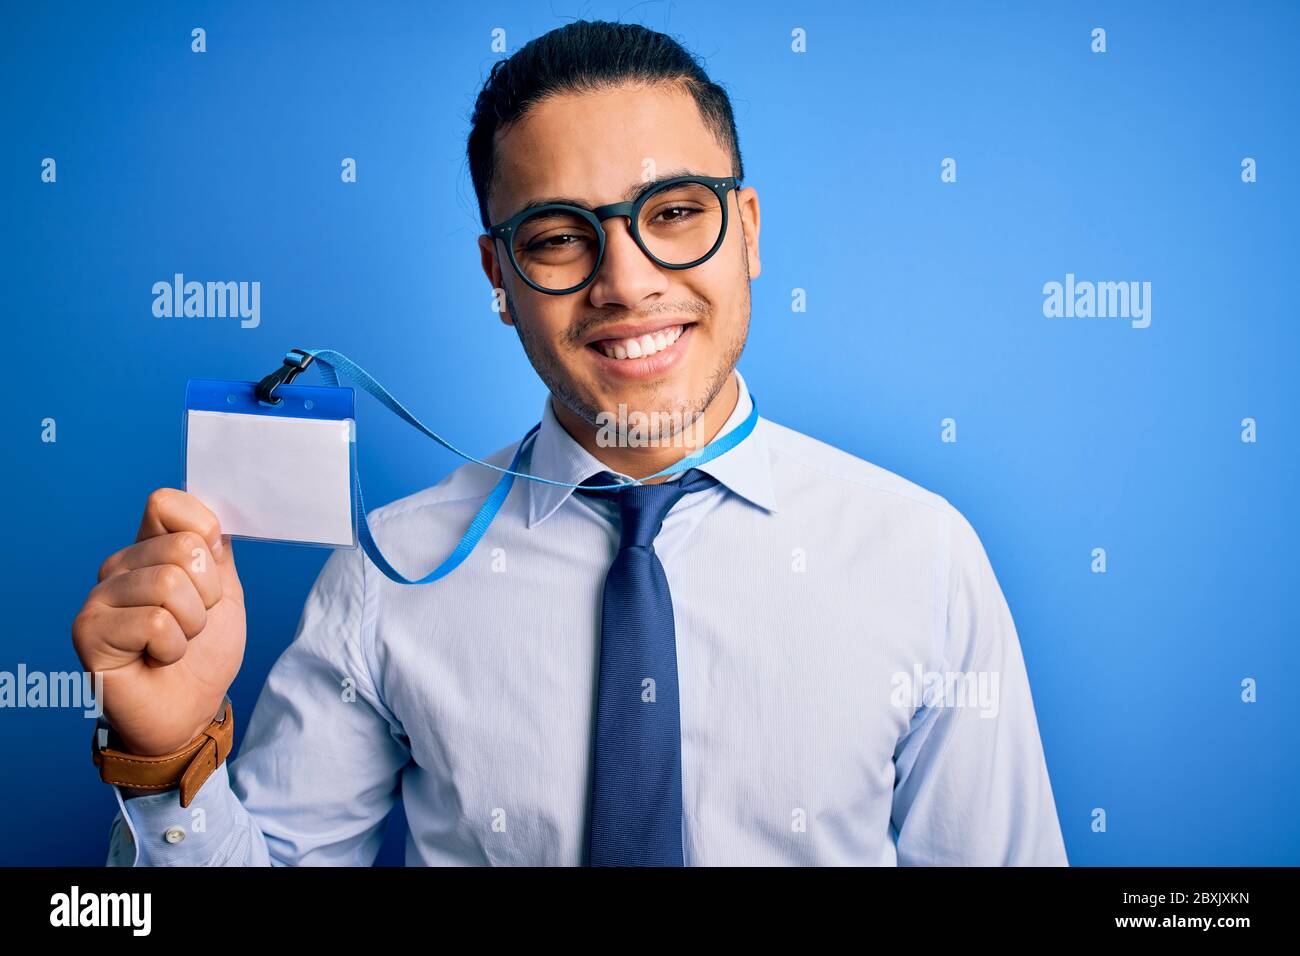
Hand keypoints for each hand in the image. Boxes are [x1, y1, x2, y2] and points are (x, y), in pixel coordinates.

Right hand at [73, 489, 245, 755]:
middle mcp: (119, 566)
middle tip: (193, 622)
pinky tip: (156, 659)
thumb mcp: (225, 593)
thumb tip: (210, 515)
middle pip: (182, 547)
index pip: (167, 503)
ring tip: (175, 642)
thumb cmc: (205, 653)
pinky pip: (155, 622)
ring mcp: (100, 597)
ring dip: (192, 623)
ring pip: (170, 584)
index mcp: (149, 548)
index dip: (204, 534)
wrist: (190, 710)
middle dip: (208, 593)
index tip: (211, 574)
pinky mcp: (89, 631)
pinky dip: (173, 648)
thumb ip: (217, 551)